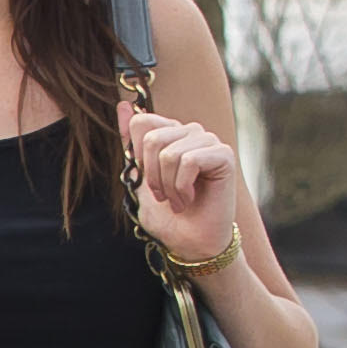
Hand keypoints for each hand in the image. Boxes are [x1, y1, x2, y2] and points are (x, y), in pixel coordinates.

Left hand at [123, 100, 242, 264]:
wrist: (189, 242)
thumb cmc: (167, 215)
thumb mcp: (139, 177)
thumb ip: (131, 143)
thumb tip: (123, 105)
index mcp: (170, 134)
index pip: (142, 122)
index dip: (139, 157)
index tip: (150, 180)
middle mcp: (191, 132)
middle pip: (152, 138)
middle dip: (152, 175)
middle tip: (164, 196)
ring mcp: (208, 141)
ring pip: (169, 152)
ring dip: (167, 185)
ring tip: (178, 199)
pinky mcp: (223, 155)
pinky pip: (189, 161)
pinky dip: (182, 187)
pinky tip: (190, 199)